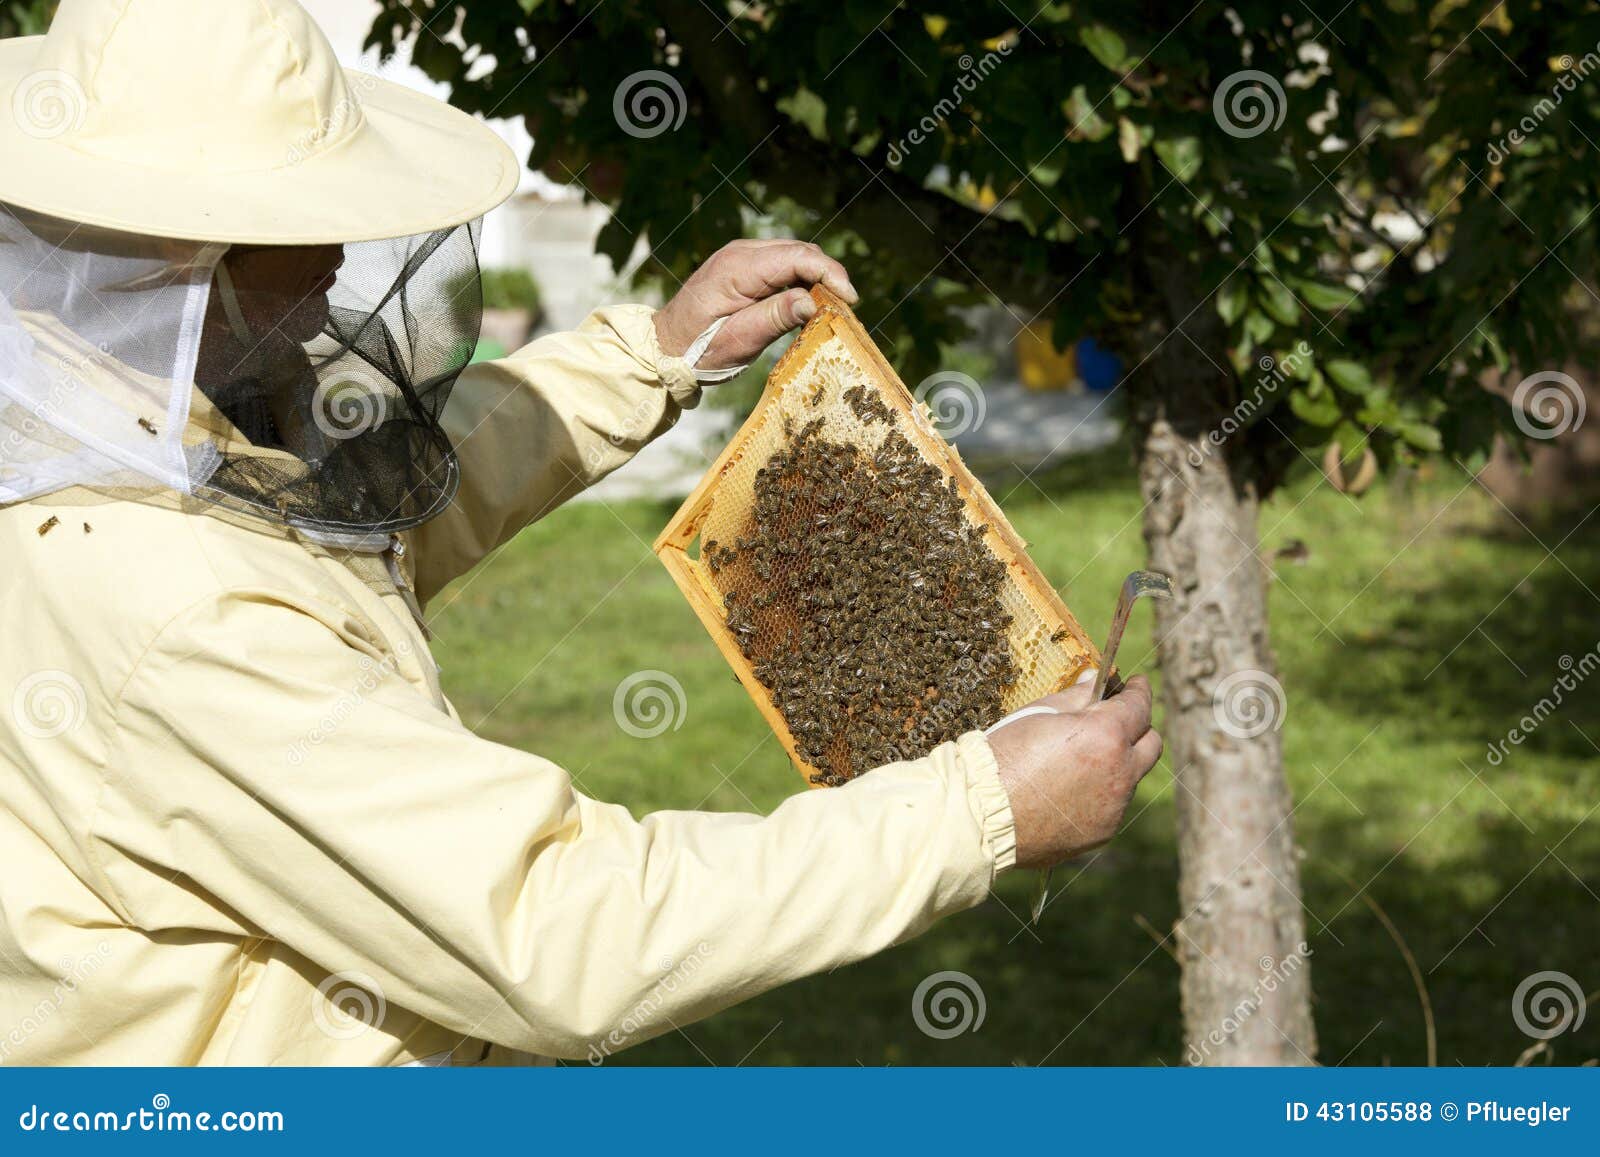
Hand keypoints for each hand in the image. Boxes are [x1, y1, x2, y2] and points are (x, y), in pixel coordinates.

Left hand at [653, 239, 856, 370]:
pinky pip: (782, 264)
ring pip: (794, 255)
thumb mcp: (739, 340)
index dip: (829, 274)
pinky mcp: (744, 265)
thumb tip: (813, 301)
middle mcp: (740, 252)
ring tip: (831, 307)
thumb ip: (775, 318)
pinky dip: (801, 279)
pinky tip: (809, 303)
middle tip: (845, 308)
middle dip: (828, 275)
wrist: (665, 346)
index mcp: (737, 268)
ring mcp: (741, 256)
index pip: (797, 257)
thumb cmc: (698, 349)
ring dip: (816, 277)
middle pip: (800, 251)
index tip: (850, 299)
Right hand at [985, 675, 1161, 869]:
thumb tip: (1095, 680)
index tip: (1133, 684)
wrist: (982, 813)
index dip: (1138, 690)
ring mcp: (1114, 807)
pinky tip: (1068, 791)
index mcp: (1105, 735)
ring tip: (1080, 761)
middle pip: (1152, 744)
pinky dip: (1100, 793)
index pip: (1140, 705)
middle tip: (1117, 721)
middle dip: (1138, 728)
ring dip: (1117, 763)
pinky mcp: (1102, 832)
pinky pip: (1112, 805)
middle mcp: (1120, 772)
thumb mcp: (1039, 714)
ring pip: (1131, 777)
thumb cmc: (1005, 756)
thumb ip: (1077, 696)